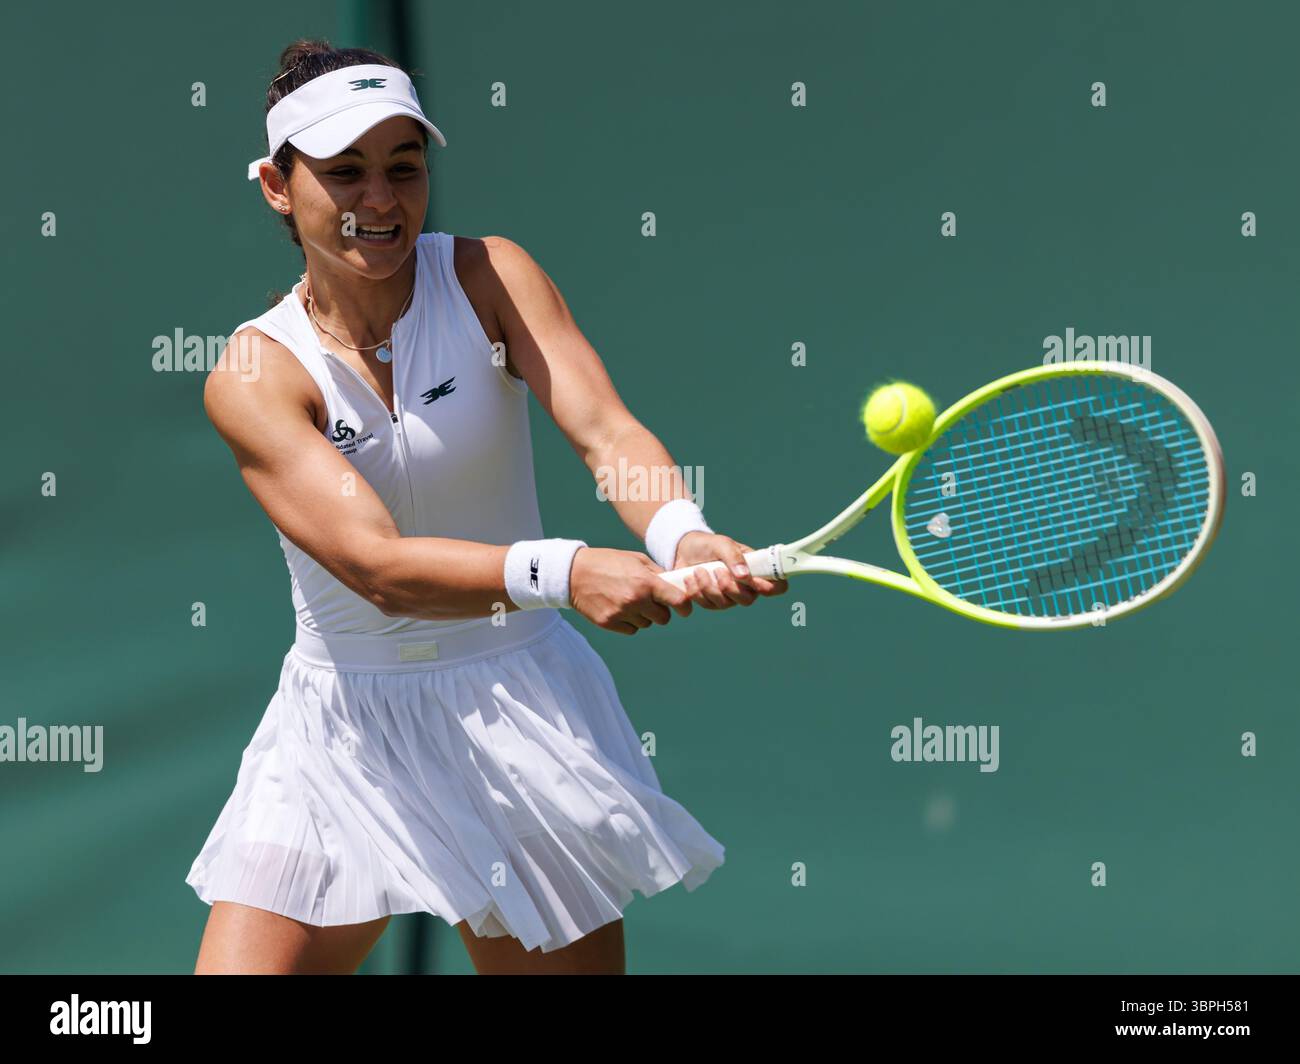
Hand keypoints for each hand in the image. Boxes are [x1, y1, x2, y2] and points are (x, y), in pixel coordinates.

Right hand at [569, 547, 693, 635]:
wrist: (574, 573)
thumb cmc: (608, 562)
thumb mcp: (635, 559)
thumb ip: (657, 573)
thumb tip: (675, 585)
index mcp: (645, 582)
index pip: (677, 600)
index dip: (684, 606)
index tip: (684, 608)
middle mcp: (635, 600)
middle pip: (663, 618)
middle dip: (660, 611)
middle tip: (650, 601)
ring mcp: (621, 613)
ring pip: (646, 624)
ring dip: (643, 616)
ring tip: (629, 601)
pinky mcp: (609, 623)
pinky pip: (631, 630)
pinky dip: (629, 622)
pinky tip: (619, 608)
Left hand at [670, 532, 789, 609]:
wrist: (683, 550)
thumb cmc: (709, 545)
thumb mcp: (722, 544)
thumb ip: (734, 557)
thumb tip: (744, 576)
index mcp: (755, 570)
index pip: (776, 585)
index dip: (772, 588)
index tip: (755, 581)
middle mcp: (745, 587)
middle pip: (747, 600)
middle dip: (730, 588)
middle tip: (717, 570)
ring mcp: (728, 596)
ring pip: (724, 604)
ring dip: (709, 587)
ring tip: (698, 570)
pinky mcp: (710, 602)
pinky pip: (707, 605)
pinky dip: (697, 592)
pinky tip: (690, 578)